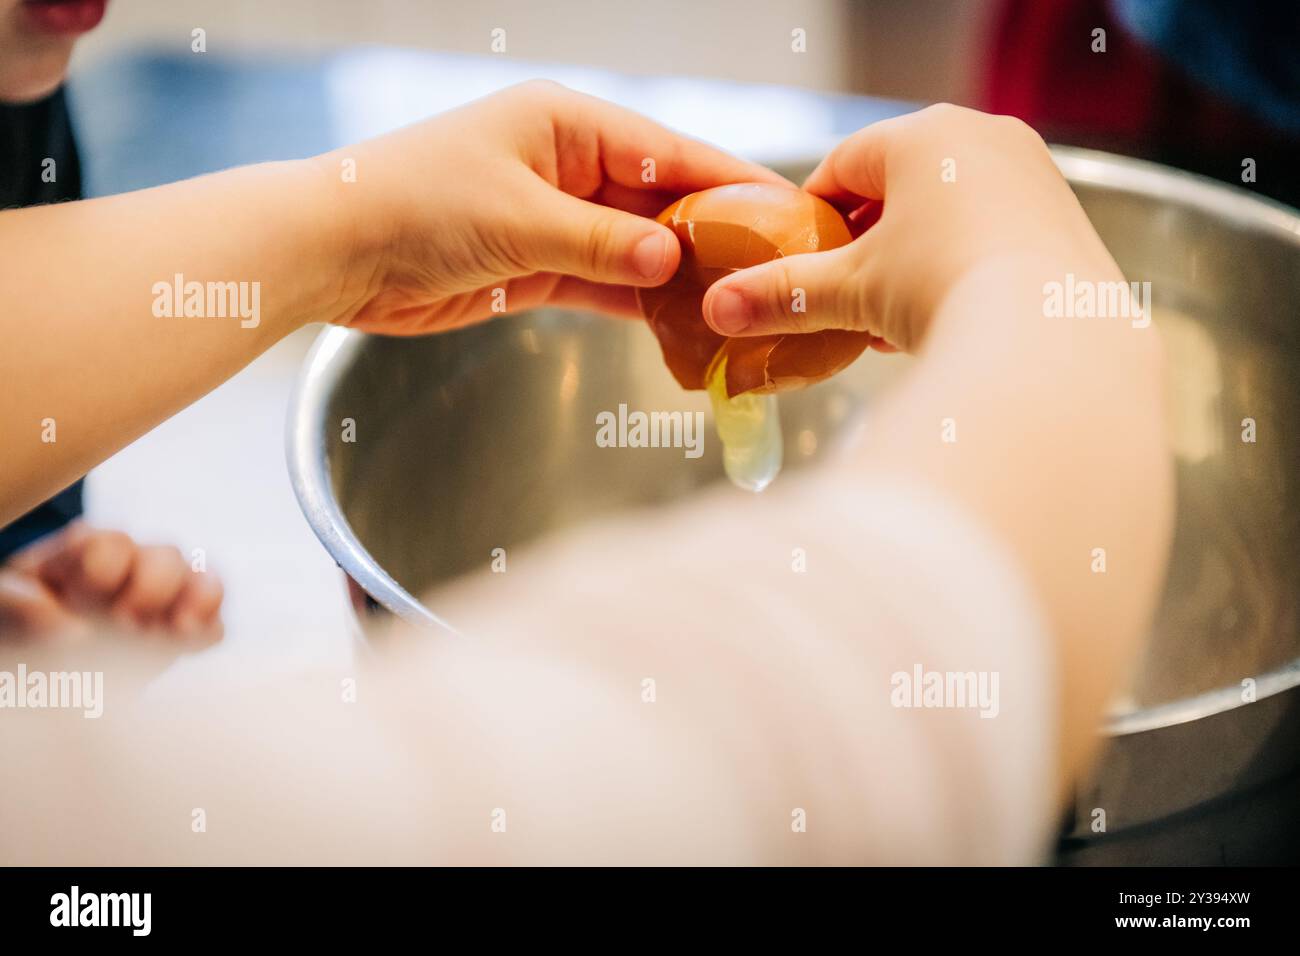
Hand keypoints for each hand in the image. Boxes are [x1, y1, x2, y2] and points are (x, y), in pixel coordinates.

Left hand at [0, 523, 222, 644]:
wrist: (38, 679)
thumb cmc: (15, 633)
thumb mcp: (3, 611)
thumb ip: (22, 607)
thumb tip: (75, 629)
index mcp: (85, 550)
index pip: (111, 546)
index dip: (100, 576)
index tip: (78, 603)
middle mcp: (133, 566)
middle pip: (167, 555)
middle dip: (150, 590)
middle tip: (124, 624)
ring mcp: (163, 599)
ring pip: (202, 580)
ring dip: (189, 605)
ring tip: (168, 633)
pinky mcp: (182, 634)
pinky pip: (215, 623)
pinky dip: (207, 629)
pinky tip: (185, 644)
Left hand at [319, 80, 789, 333]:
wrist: (334, 253)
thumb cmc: (416, 206)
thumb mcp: (520, 218)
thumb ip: (602, 242)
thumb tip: (674, 257)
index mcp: (564, 124)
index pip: (667, 151)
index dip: (728, 181)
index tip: (783, 207)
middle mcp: (565, 166)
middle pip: (658, 202)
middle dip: (710, 236)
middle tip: (771, 269)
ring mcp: (552, 218)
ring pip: (633, 248)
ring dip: (677, 277)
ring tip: (737, 304)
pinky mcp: (534, 267)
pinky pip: (602, 283)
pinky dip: (636, 303)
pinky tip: (679, 323)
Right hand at [701, 104, 1119, 351]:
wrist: (1048, 340)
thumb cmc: (939, 289)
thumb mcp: (849, 291)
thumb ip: (781, 293)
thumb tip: (718, 309)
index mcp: (922, 135)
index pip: (843, 164)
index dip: (811, 213)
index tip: (797, 254)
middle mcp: (984, 136)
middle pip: (898, 186)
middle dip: (865, 242)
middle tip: (842, 292)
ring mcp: (1032, 174)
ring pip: (947, 212)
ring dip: (910, 259)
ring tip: (887, 317)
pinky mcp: (1064, 217)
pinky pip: (992, 232)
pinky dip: (958, 268)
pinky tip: (940, 318)